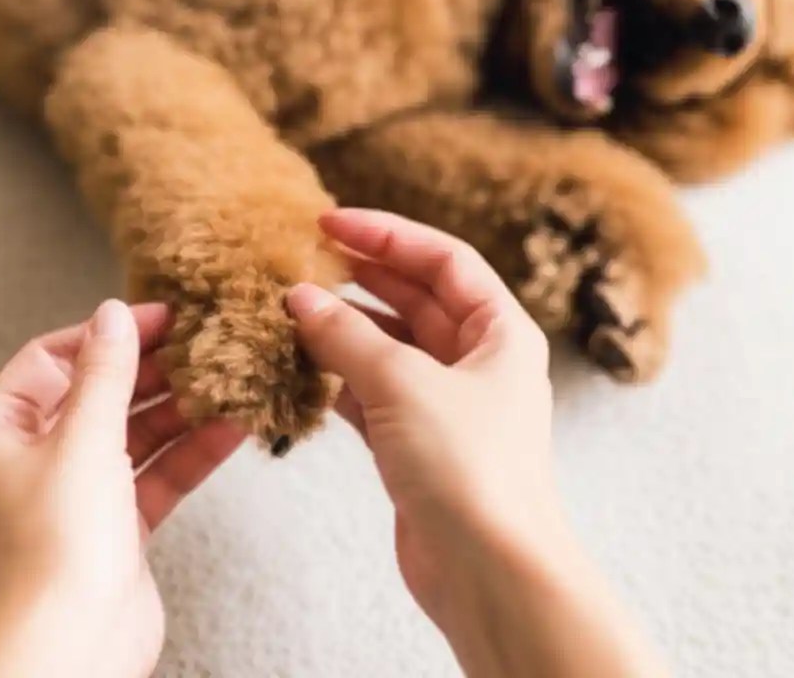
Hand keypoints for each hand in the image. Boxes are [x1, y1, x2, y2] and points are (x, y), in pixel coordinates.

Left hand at [0, 301, 245, 677]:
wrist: (76, 642)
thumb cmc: (56, 548)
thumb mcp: (84, 440)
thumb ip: (105, 373)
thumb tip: (113, 315)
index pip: (49, 361)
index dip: (104, 335)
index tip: (156, 315)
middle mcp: (30, 462)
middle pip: (96, 396)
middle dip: (149, 371)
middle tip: (200, 342)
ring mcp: (75, 495)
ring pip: (132, 435)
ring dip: (179, 410)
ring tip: (226, 379)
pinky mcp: (114, 527)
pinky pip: (155, 475)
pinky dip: (190, 453)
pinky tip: (231, 428)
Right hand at [287, 209, 664, 677]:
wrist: (489, 571)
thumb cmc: (469, 470)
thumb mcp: (403, 384)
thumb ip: (347, 336)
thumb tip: (300, 298)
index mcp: (501, 333)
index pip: (443, 260)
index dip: (387, 235)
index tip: (330, 221)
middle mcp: (479, 364)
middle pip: (416, 299)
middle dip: (362, 277)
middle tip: (304, 259)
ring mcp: (447, 406)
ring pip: (390, 347)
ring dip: (345, 328)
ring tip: (292, 310)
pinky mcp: (418, 446)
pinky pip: (373, 393)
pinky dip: (339, 378)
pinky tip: (302, 366)